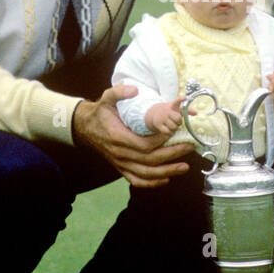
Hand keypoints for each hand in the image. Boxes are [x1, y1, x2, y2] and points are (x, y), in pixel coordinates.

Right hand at [73, 85, 193, 187]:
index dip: (161, 141)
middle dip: (171, 155)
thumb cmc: (100, 113)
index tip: (174, 133)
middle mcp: (119, 154)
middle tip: (188, 147)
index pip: (143, 145)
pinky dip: (152, 183)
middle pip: (149, 160)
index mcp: (118, 137)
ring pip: (146, 173)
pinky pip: (137, 180)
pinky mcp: (121, 168)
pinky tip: (166, 179)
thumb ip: (119, 92)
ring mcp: (120, 163)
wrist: (85, 127)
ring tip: (184, 167)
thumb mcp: (107, 98)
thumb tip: (135, 90)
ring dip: (167, 171)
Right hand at [144, 98, 185, 135]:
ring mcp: (162, 117)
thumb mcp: (177, 109)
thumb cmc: (170, 111)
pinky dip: (170, 132)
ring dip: (175, 128)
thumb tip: (196, 113)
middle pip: (178, 118)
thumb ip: (187, 110)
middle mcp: (167, 111)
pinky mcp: (158, 124)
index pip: (177, 101)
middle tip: (177, 121)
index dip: (181, 99)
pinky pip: (168, 131)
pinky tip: (169, 130)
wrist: (155, 112)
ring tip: (172, 125)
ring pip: (173, 126)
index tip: (185, 97)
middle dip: (179, 121)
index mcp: (173, 105)